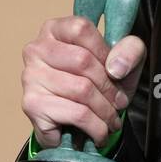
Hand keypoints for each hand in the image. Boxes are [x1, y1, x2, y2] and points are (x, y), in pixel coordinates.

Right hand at [22, 17, 146, 148]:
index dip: (105, 53)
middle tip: (119, 102)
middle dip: (109, 87)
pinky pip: (76, 114)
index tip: (116, 72)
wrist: (79, 126)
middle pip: (82, 61)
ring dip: (105, 110)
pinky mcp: (32, 105)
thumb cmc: (97, 85)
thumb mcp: (123, 60)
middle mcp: (36, 49)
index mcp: (55, 30)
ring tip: (111, 119)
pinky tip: (99, 131)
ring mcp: (31, 77)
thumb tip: (115, 67)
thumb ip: (130, 50)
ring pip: (82, 90)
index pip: (81, 29)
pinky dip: (96, 127)